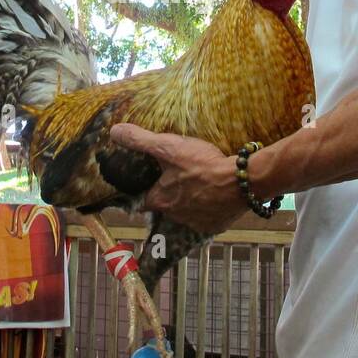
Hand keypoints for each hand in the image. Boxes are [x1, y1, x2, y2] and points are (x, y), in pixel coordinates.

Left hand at [110, 123, 244, 233]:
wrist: (242, 181)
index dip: (141, 192)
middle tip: (173, 180)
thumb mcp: (168, 147)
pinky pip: (207, 218)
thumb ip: (140, 140)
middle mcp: (175, 216)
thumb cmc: (203, 165)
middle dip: (167, 196)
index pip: (142, 201)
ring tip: (195, 186)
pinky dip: (207, 209)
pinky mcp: (216, 225)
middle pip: (165, 207)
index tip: (142, 185)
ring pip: (186, 213)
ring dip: (188, 202)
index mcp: (161, 199)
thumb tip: (115, 132)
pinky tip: (213, 195)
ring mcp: (196, 223)